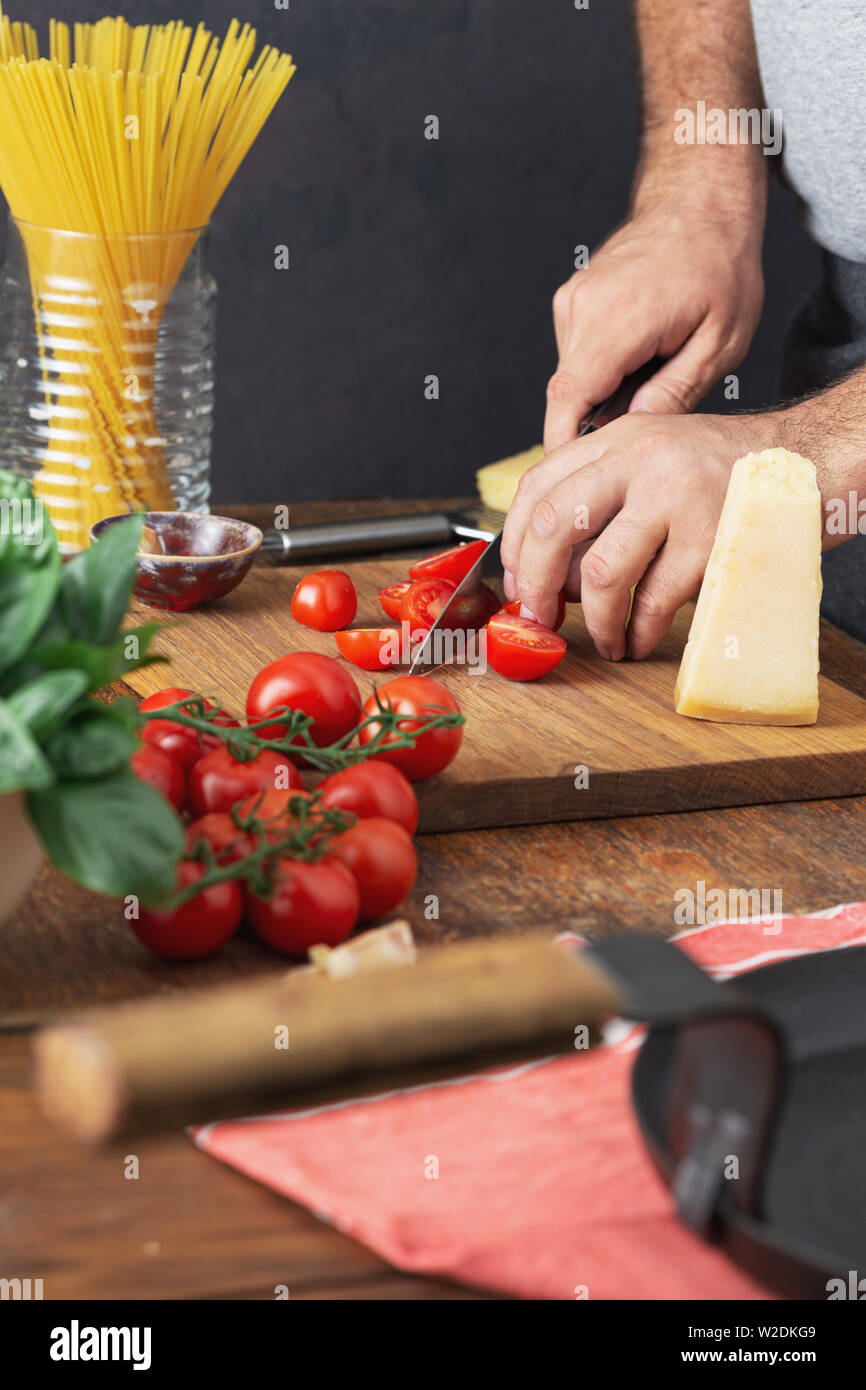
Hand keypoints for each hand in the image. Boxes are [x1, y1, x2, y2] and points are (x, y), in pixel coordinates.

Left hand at [501, 410, 781, 660]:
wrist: (809, 461)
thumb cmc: (727, 472)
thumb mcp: (658, 454)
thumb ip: (607, 491)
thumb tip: (549, 567)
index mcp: (619, 438)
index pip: (537, 485)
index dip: (514, 543)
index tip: (518, 581)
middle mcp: (641, 458)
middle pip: (552, 526)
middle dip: (536, 585)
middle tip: (539, 617)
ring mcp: (676, 497)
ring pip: (598, 573)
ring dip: (593, 621)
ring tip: (605, 638)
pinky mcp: (710, 539)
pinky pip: (653, 601)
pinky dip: (638, 631)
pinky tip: (639, 639)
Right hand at [544, 195, 764, 451]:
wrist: (700, 202)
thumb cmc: (720, 265)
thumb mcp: (721, 342)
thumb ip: (675, 393)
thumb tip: (633, 434)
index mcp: (619, 318)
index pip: (569, 397)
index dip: (563, 443)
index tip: (569, 475)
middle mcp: (583, 307)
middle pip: (571, 393)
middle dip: (599, 420)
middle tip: (648, 421)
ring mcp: (572, 300)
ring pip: (575, 376)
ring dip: (606, 391)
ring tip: (655, 370)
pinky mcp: (572, 300)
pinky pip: (579, 354)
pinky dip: (605, 368)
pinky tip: (642, 352)